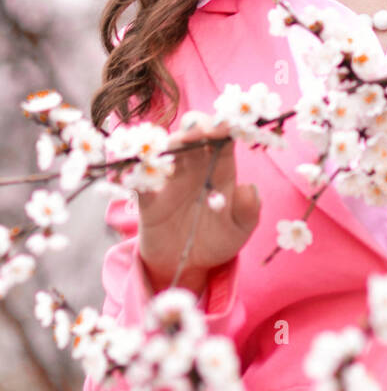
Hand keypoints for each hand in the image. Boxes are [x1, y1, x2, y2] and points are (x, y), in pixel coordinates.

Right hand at [134, 122, 261, 296]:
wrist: (188, 266)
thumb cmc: (217, 239)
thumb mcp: (240, 229)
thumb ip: (249, 210)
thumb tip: (249, 188)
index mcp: (220, 168)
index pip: (222, 139)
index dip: (225, 127)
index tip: (228, 124)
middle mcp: (193, 167)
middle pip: (191, 134)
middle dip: (195, 125)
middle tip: (201, 130)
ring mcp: (169, 180)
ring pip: (165, 150)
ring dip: (169, 143)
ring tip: (178, 143)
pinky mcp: (148, 200)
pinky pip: (138, 182)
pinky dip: (134, 172)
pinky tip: (134, 168)